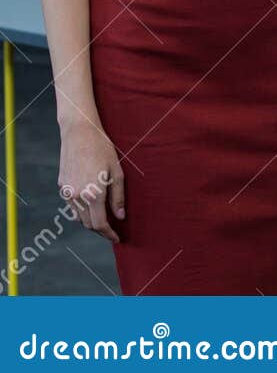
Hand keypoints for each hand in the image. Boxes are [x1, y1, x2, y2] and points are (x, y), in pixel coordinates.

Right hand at [59, 121, 123, 241]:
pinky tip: (91, 204)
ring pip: (78, 216)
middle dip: (100, 230)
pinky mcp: (61, 186)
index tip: (117, 238)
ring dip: (90, 221)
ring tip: (103, 218)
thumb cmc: (103, 149)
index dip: (108, 234)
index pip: (100, 224)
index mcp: (93, 193)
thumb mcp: (117, 171)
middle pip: (88, 224)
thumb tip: (120, 216)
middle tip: (112, 230)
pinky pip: (71, 205)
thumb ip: (118, 196)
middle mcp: (77, 196)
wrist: (79, 133)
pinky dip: (81, 210)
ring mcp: (67, 192)